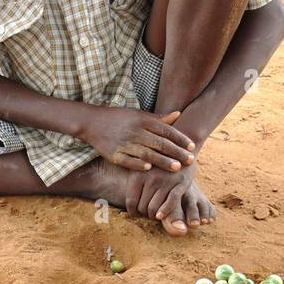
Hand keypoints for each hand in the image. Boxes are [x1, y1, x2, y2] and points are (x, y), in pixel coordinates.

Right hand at [80, 107, 195, 172]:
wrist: (92, 122)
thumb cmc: (119, 118)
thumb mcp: (139, 114)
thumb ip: (159, 118)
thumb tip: (178, 114)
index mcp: (143, 120)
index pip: (165, 130)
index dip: (179, 138)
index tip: (191, 146)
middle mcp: (135, 131)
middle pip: (159, 143)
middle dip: (176, 152)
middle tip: (190, 160)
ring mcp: (124, 143)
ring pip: (146, 153)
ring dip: (162, 160)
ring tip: (176, 168)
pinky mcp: (113, 154)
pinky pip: (127, 160)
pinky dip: (138, 164)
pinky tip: (149, 169)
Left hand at [124, 163, 215, 233]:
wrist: (181, 149)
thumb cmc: (156, 164)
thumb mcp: (141, 168)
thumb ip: (133, 182)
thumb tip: (124, 204)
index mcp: (138, 174)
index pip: (131, 202)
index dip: (133, 212)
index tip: (136, 214)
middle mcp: (151, 177)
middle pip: (142, 207)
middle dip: (144, 214)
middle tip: (147, 213)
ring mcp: (166, 180)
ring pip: (154, 208)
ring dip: (153, 215)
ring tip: (154, 214)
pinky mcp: (181, 183)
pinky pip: (170, 202)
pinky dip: (164, 212)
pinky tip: (160, 216)